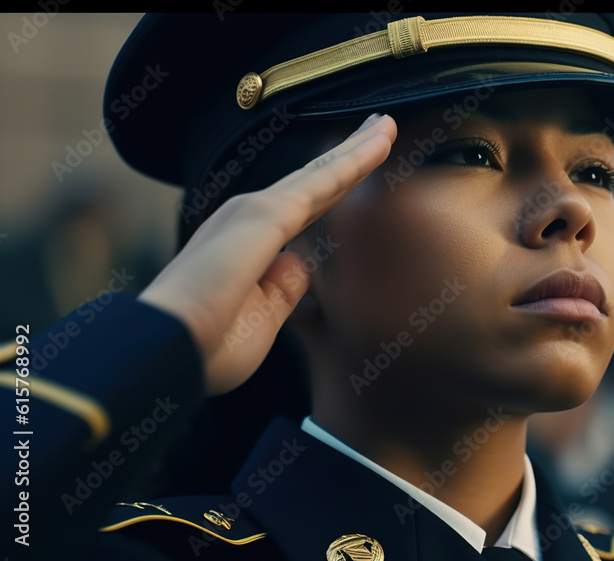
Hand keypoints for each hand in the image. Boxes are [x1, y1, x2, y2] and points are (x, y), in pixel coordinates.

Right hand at [138, 113, 395, 394]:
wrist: (169, 350)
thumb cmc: (207, 348)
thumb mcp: (260, 320)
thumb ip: (283, 289)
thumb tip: (302, 261)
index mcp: (249, 246)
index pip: (307, 209)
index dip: (337, 187)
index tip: (361, 171)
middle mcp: (250, 218)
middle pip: (316, 181)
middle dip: (350, 154)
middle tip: (382, 127)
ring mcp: (257, 212)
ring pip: (324, 173)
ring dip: (359, 148)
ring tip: (388, 124)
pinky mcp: (266, 214)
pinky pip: (325, 181)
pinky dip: (356, 159)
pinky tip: (381, 142)